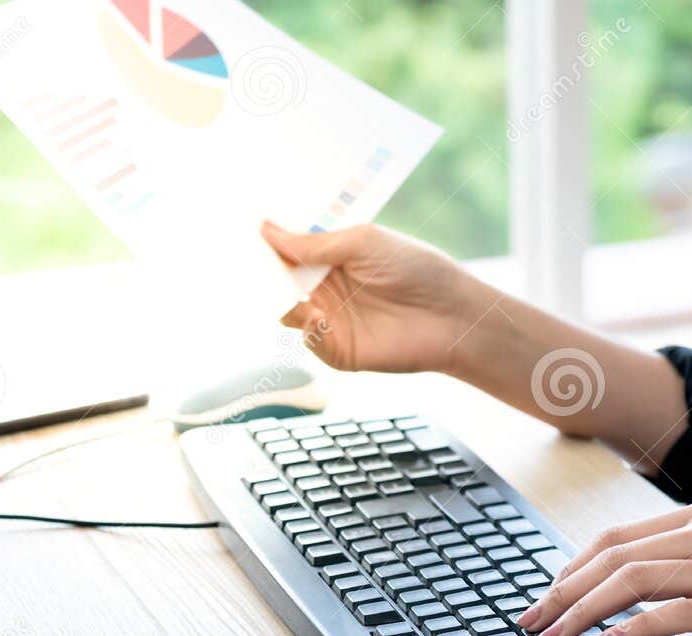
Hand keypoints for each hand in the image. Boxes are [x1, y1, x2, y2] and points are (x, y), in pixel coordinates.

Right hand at [262, 222, 478, 373]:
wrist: (452, 316)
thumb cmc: (416, 269)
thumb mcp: (363, 243)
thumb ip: (314, 242)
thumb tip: (267, 230)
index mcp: (332, 256)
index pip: (289, 249)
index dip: (267, 242)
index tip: (243, 230)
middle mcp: (327, 288)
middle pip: (280, 282)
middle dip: (261, 272)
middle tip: (239, 261)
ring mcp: (332, 319)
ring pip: (287, 311)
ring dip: (280, 300)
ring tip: (280, 288)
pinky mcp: (339, 350)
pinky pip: (309, 341)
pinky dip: (307, 329)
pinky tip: (316, 315)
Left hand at [518, 503, 691, 635]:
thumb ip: (682, 569)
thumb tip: (617, 596)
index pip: (614, 538)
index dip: (569, 569)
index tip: (543, 599)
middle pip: (613, 556)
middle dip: (562, 591)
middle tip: (532, 622)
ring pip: (634, 580)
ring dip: (584, 611)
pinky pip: (675, 613)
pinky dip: (634, 627)